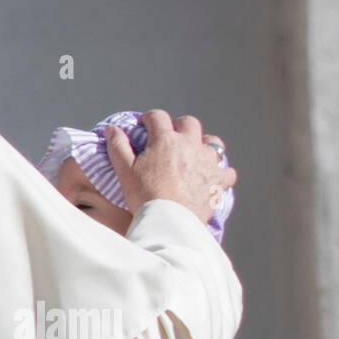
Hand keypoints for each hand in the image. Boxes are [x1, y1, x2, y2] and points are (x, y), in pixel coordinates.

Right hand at [104, 110, 236, 221]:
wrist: (169, 222)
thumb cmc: (145, 197)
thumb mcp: (124, 170)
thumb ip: (118, 146)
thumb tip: (112, 129)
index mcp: (165, 140)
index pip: (158, 117)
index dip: (150, 118)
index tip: (145, 125)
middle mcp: (190, 145)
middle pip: (189, 123)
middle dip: (179, 126)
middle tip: (171, 136)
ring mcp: (207, 162)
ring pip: (213, 143)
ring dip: (204, 145)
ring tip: (196, 155)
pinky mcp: (218, 181)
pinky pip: (227, 172)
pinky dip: (221, 174)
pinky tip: (213, 179)